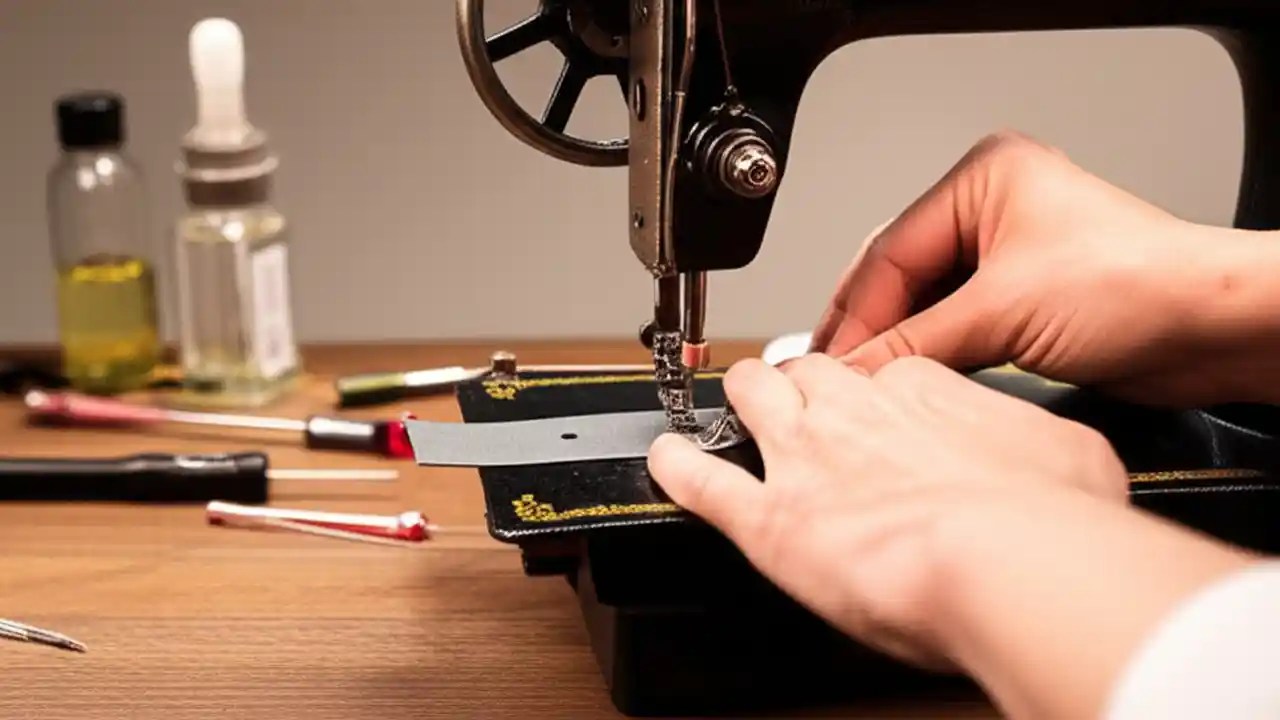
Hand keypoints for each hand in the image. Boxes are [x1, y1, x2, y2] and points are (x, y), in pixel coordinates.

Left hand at [647, 353, 1128, 666]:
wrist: (1011, 565)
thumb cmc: (1051, 520)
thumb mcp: (1072, 455)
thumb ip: (1031, 442)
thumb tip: (1049, 458)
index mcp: (924, 391)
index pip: (882, 372)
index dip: (874, 393)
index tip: (878, 413)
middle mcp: (855, 412)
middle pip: (805, 370)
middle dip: (799, 381)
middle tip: (802, 406)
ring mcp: (803, 458)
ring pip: (748, 395)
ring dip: (740, 399)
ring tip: (735, 408)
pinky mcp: (766, 518)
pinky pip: (698, 476)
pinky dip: (675, 465)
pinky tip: (665, 460)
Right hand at [810, 130, 1279, 405]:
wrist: (1214, 330)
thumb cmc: (1140, 286)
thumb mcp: (1003, 311)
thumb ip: (915, 342)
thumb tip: (853, 370)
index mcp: (982, 179)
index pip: (891, 251)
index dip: (855, 313)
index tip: (831, 362)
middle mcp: (992, 209)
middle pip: (900, 274)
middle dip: (868, 327)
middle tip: (835, 374)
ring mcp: (1007, 253)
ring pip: (924, 302)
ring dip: (898, 344)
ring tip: (865, 382)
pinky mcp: (1022, 297)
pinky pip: (955, 324)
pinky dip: (931, 353)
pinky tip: (908, 378)